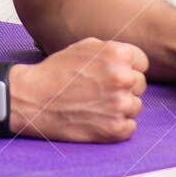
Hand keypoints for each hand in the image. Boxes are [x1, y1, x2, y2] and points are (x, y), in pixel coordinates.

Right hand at [9, 38, 147, 142]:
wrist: (33, 99)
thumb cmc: (56, 71)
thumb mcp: (84, 47)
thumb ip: (112, 50)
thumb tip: (132, 60)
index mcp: (118, 54)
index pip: (142, 63)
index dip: (126, 68)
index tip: (111, 74)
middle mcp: (123, 78)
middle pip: (139, 84)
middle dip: (123, 87)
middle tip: (99, 90)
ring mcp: (121, 105)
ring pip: (135, 106)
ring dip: (120, 107)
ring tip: (95, 104)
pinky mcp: (116, 129)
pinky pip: (130, 127)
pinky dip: (117, 125)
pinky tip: (97, 118)